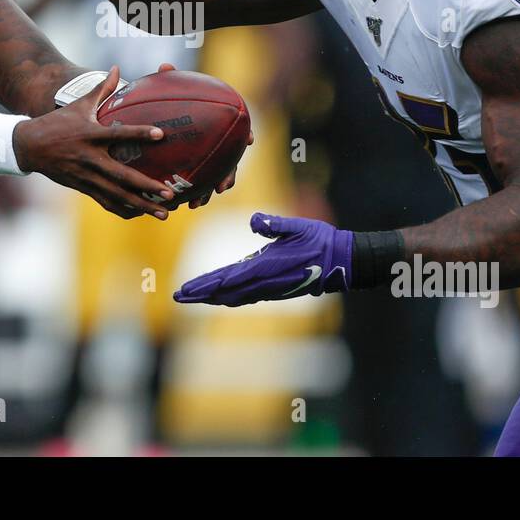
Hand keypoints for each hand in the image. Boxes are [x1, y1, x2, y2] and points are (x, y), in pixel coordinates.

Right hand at [14, 66, 174, 219]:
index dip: (139, 133)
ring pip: (117, 195)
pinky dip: (124, 209)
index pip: (118, 134)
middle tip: (170, 193)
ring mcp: (86, 176)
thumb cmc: (58, 122)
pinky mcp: (83, 187)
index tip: (160, 134)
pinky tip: (141, 214)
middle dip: (147, 186)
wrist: (29, 147)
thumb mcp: (79, 104)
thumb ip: (102, 88)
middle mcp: (89, 158)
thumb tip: (117, 67)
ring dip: (141, 205)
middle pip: (122, 176)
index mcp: (90, 135)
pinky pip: (106, 202)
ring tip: (164, 214)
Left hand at [149, 62, 250, 208]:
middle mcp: (216, 143)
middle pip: (229, 161)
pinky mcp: (195, 169)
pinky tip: (185, 204)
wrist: (161, 116)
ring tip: (199, 202)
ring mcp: (207, 157)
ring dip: (209, 191)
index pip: (237, 130)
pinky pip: (198, 185)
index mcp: (216, 126)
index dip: (246, 135)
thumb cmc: (167, 102)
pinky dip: (195, 194)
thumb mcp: (167, 92)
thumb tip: (165, 66)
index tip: (250, 140)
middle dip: (228, 175)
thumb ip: (168, 80)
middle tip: (223, 186)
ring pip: (214, 178)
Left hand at [173, 212, 352, 305]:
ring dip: (212, 297)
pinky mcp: (275, 289)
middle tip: (178, 295)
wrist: (341, 263)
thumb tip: (253, 222)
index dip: (207, 284)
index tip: (187, 288)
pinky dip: (228, 296)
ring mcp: (270, 288)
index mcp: (267, 266)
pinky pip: (246, 296)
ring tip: (192, 296)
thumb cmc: (320, 240)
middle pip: (225, 291)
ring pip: (234, 296)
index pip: (229, 278)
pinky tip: (220, 296)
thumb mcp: (298, 226)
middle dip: (201, 293)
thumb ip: (274, 224)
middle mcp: (265, 282)